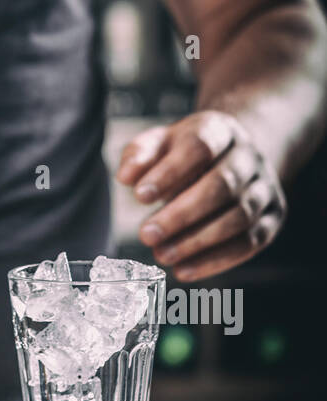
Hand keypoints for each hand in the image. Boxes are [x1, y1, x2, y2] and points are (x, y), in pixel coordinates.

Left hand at [115, 110, 286, 279]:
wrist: (232, 156)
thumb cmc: (185, 154)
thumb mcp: (160, 144)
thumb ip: (140, 155)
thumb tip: (126, 177)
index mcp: (220, 130)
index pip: (199, 147)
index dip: (170, 172)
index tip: (139, 196)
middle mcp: (248, 156)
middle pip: (222, 184)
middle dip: (182, 214)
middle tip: (146, 235)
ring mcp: (265, 186)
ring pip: (240, 217)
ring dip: (198, 242)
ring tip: (161, 256)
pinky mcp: (273, 216)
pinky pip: (250, 243)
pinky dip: (216, 261)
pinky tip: (184, 270)